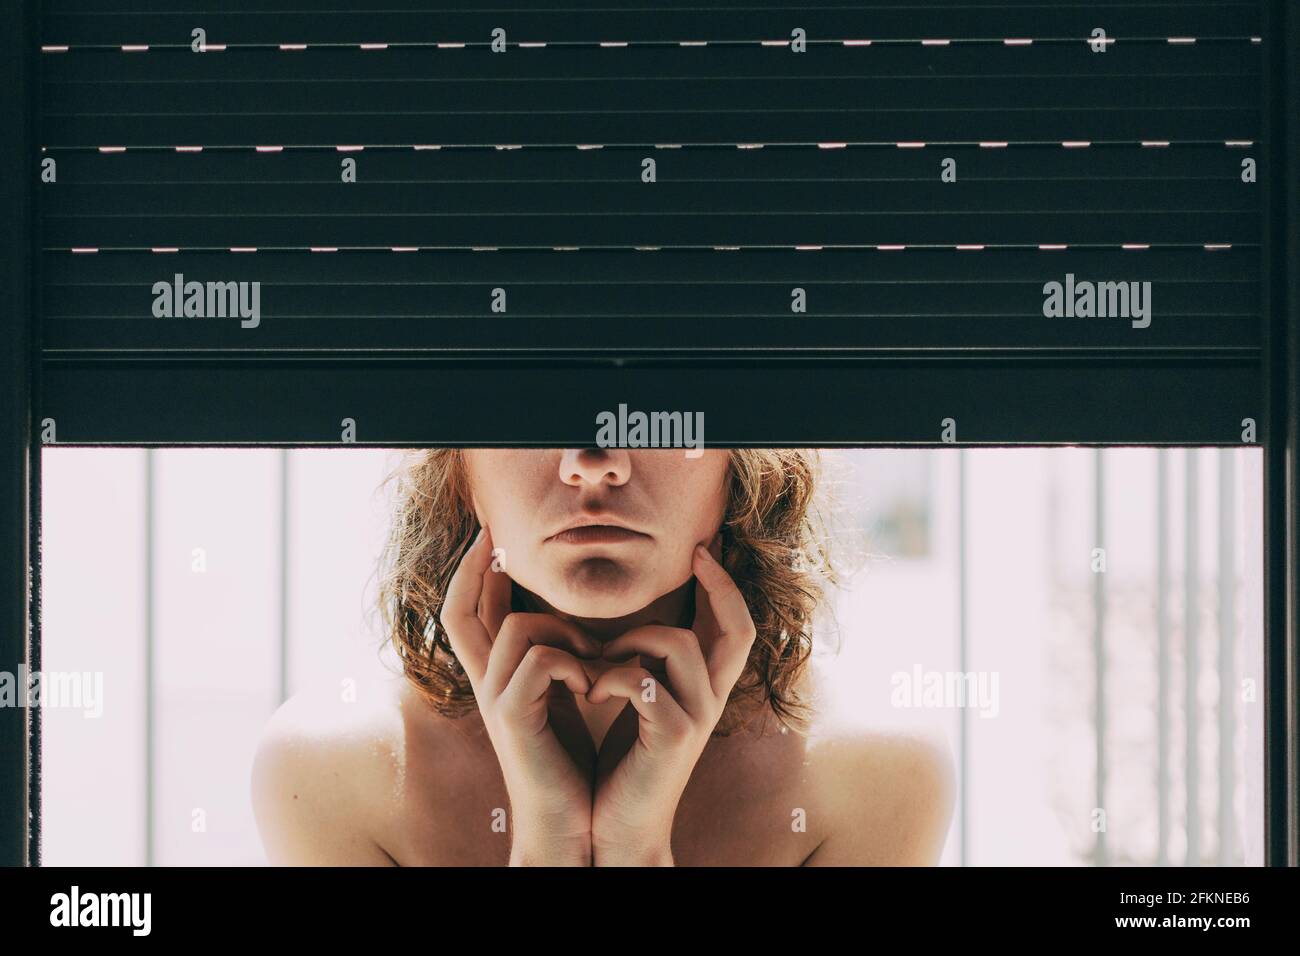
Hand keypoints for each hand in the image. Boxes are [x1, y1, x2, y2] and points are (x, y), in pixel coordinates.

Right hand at [440, 526, 601, 865]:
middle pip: (459, 613)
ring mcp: (495, 701)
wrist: (567, 824)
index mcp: (496, 679)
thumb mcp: (563, 699)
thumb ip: (559, 660)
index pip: (466, 616)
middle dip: (475, 568)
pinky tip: (593, 689)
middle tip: (495, 536)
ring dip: (565, 631)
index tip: (487, 536)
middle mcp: (486, 686)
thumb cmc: (571, 763)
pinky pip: (542, 659)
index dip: (469, 574)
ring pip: (518, 626)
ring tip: (594, 658)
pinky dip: (575, 664)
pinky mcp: (514, 720)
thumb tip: (574, 621)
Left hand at [587, 535, 757, 865]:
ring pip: (676, 642)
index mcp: (704, 689)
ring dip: (628, 640)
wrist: (618, 826)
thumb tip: (633, 621)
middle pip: (739, 628)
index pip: (735, 626)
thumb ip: (645, 662)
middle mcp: (712, 699)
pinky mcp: (674, 736)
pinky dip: (609, 678)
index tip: (704, 550)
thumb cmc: (623, 763)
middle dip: (719, 584)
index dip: (725, 585)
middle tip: (696, 554)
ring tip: (598, 664)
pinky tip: (591, 694)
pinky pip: (642, 680)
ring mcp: (698, 717)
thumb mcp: (638, 701)